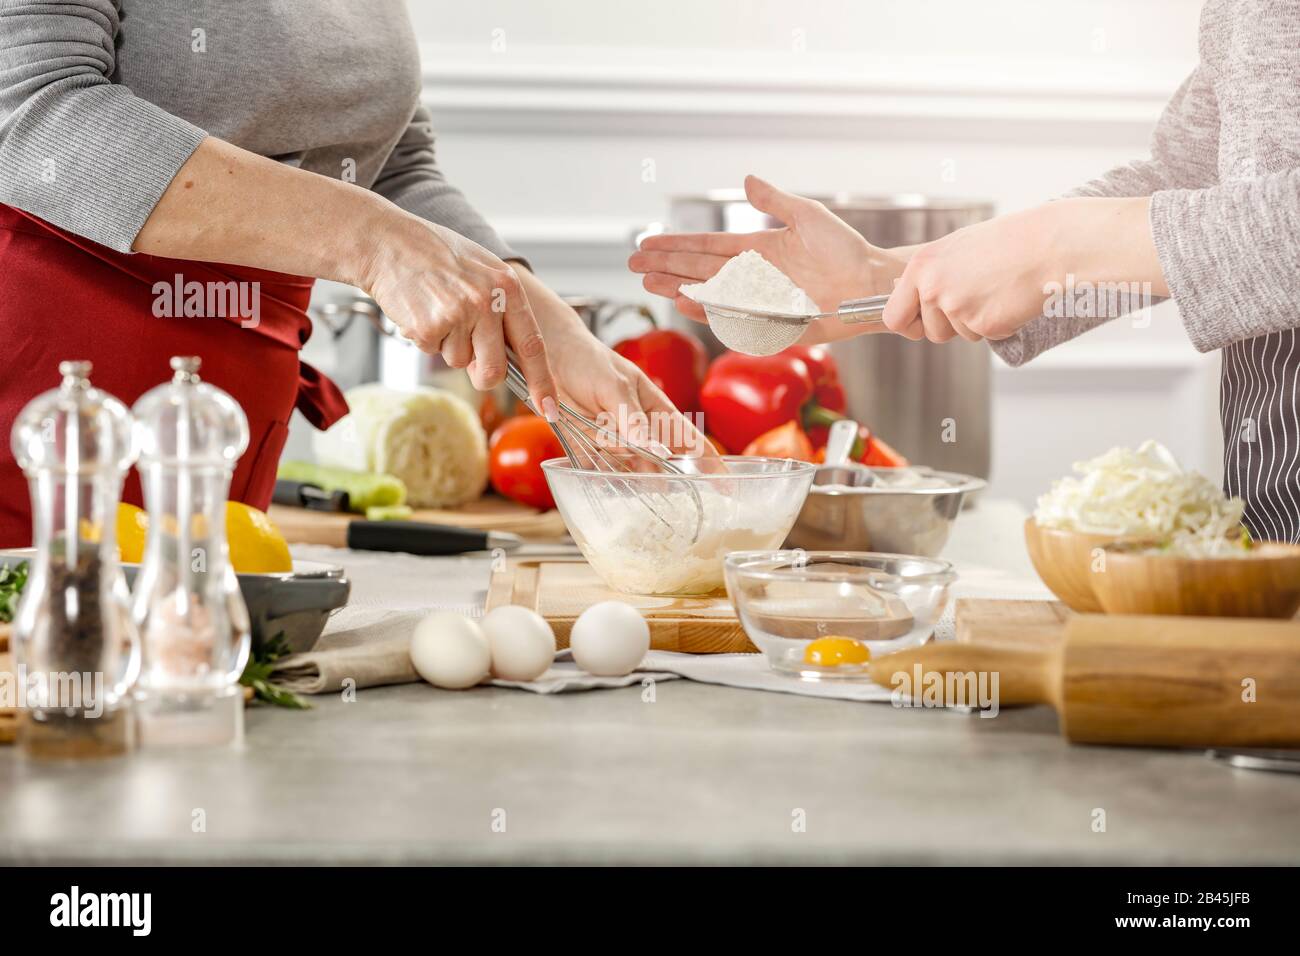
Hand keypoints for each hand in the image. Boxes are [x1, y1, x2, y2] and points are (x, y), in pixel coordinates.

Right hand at [361, 216, 557, 412]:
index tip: (549, 408)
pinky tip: (419, 310)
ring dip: (447, 345)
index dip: (542, 381)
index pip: (532, 345)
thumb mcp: (482, 270)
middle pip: (495, 370)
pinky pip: (432, 352)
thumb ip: (501, 310)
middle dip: (483, 374)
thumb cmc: (435, 256)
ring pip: (460, 361)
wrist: (387, 242)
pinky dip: (425, 338)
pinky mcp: (430, 326)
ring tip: (437, 309)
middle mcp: (487, 301)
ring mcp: (459, 314)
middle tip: (467, 353)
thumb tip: (512, 358)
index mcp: (507, 287)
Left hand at [512, 267, 712, 459]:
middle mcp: (638, 429)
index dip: (709, 464)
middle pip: (658, 464)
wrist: (543, 356)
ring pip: (627, 469)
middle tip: (641, 473)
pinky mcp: (588, 448)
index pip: (689, 441)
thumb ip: (632, 419)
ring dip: (620, 470)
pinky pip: (598, 470)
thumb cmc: (586, 359)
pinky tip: (589, 465)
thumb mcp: (613, 385)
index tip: (725, 488)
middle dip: (653, 474)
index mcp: (654, 409)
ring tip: (599, 439)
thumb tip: (654, 449)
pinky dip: (595, 472)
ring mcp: (614, 440)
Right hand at [628, 175, 905, 341]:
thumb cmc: (846, 250)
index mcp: (756, 251)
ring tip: (651, 284)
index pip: (705, 248)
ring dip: (678, 289)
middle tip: (634, 266)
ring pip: (709, 295)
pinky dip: (710, 312)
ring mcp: (758, 301)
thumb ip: (774, 200)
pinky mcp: (770, 323)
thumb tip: (745, 179)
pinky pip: (733, 318)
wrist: (871, 284)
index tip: (646, 243)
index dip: (675, 246)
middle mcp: (752, 277)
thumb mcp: (808, 216)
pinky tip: (687, 303)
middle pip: (698, 272)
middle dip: (665, 268)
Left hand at [882, 198, 1164, 342]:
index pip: (893, 316)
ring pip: (958, 335)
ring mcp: (957, 308)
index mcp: (921, 267)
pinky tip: (1010, 298)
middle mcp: (933, 288)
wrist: (1048, 245)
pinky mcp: (982, 324)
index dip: (909, 324)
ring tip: (995, 291)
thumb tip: (916, 299)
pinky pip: (984, 336)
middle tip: (974, 300)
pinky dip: (999, 324)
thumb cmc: (1006, 242)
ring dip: (976, 323)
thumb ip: (931, 275)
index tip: (923, 322)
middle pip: (929, 332)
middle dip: (948, 327)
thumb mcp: (956, 249)